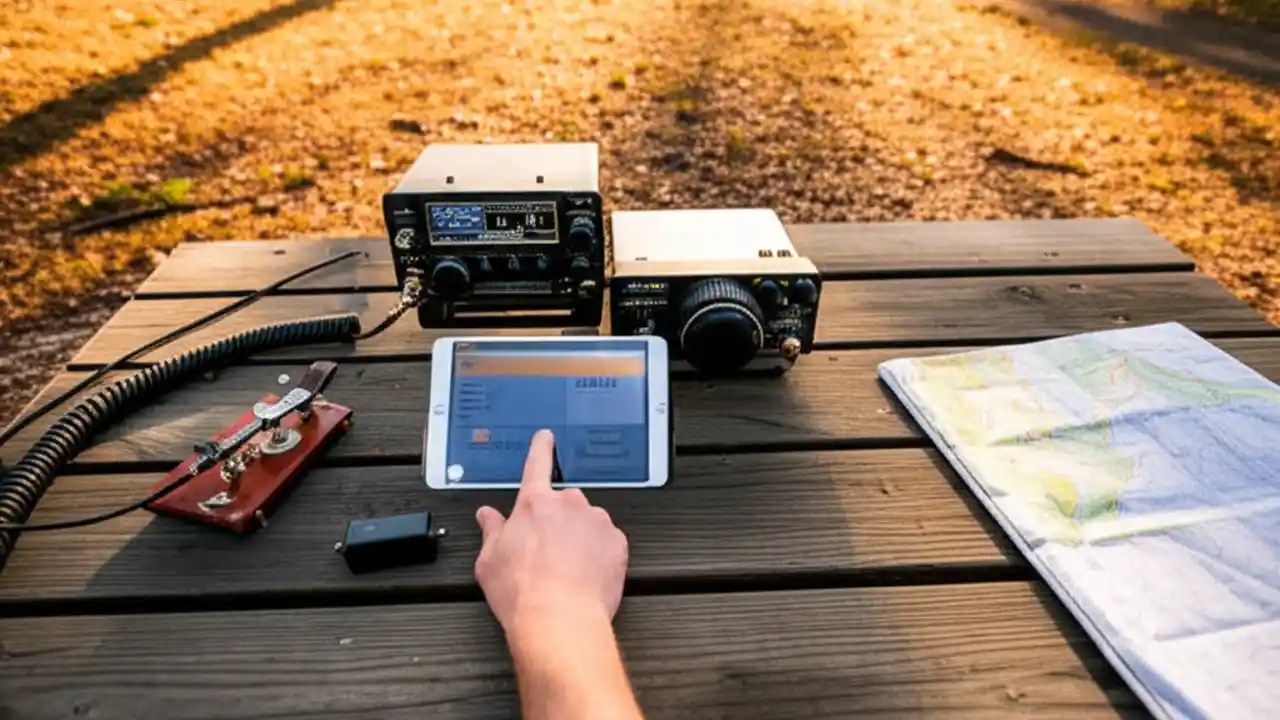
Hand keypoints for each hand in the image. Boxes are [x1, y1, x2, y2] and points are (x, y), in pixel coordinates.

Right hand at [475, 430, 628, 636]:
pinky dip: (598, 555)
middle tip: (547, 553)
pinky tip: (585, 575)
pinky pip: (607, 542)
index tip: (546, 437)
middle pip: (563, 504)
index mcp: (534, 503)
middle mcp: (568, 504)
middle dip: (557, 523)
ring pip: (587, 523)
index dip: (541, 448)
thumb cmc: (522, 593)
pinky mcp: (617, 542)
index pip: (536, 464)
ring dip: (579, 539)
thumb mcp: (489, 560)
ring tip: (566, 571)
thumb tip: (486, 515)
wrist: (558, 620)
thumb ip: (491, 530)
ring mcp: (596, 521)